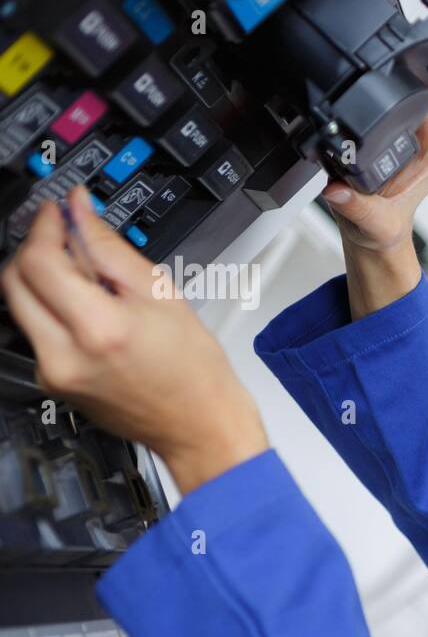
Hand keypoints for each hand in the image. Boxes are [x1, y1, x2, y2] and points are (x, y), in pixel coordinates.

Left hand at [1, 186, 267, 494]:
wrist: (199, 425)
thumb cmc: (194, 369)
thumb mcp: (163, 295)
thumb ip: (111, 248)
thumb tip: (80, 212)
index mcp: (99, 329)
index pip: (40, 260)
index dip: (45, 227)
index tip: (58, 212)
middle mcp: (65, 355)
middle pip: (15, 280)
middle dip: (35, 249)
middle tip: (63, 235)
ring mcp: (53, 373)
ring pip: (19, 304)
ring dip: (40, 278)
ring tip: (83, 276)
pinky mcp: (51, 382)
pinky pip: (34, 331)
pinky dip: (52, 308)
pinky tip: (87, 310)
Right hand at [321, 31, 427, 316]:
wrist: (375, 230)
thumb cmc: (382, 224)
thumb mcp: (368, 219)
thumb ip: (354, 205)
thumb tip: (339, 190)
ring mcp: (422, 121)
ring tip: (425, 22)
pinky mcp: (404, 117)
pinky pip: (416, 80)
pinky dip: (414, 59)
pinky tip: (404, 41)